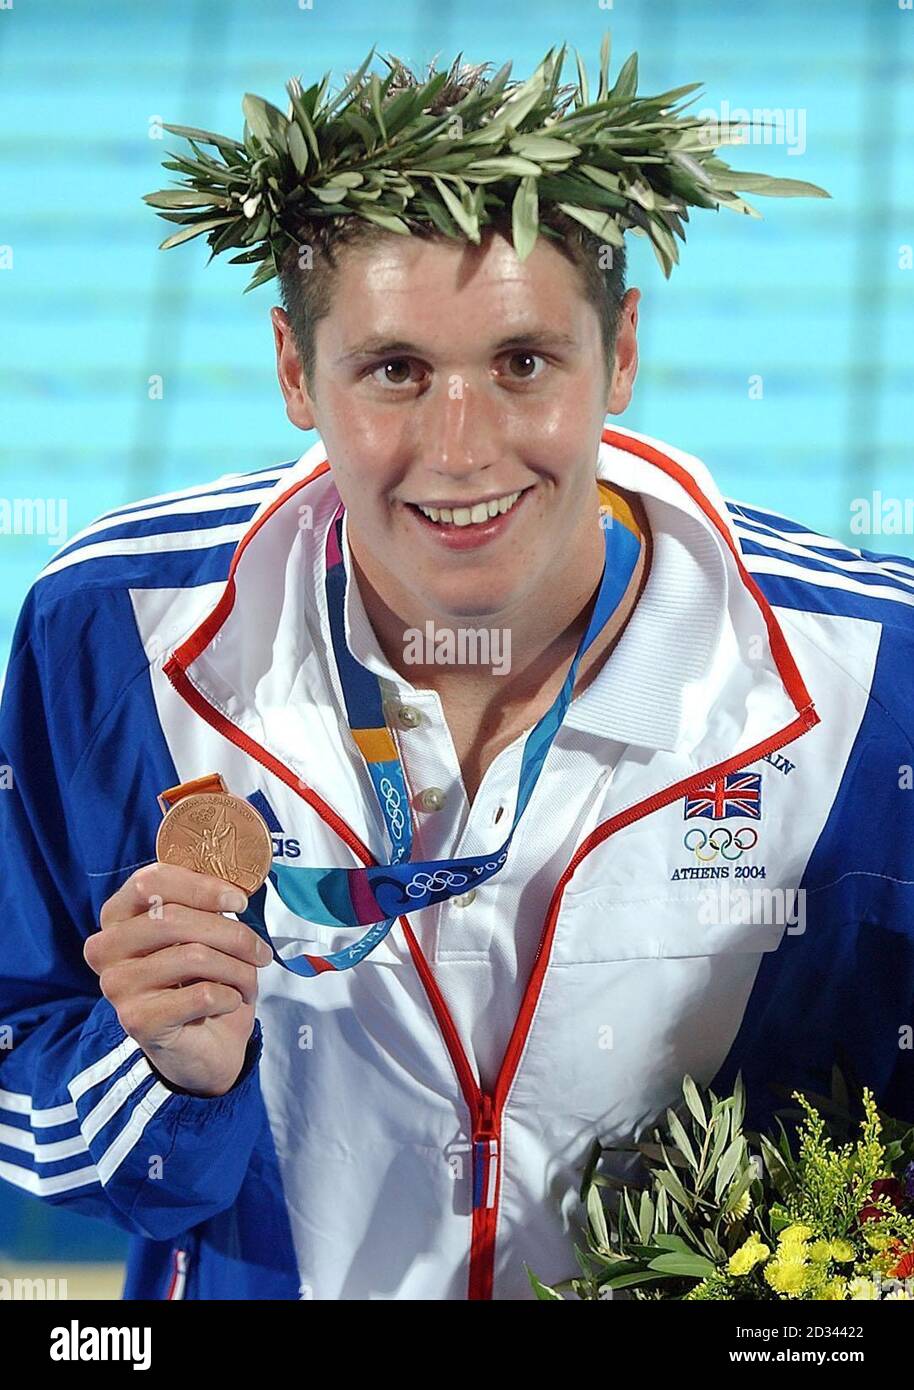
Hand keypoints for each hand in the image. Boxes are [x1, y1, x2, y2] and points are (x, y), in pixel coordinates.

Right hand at [84, 863, 271, 1096]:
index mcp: (117, 916)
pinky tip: (229, 1003)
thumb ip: (204, 906)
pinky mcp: (137, 1021)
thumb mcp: (203, 934)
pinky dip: (230, 997)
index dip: (199, 886)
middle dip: (232, 933)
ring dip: (237, 969)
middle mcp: (105, 949)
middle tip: (259, 951)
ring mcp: (117, 986)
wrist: (204, 1048)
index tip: (238, 901)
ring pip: (194, 956)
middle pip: (174, 919)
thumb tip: (233, 890)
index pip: (149, 882)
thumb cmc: (203, 981)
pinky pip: (202, 994)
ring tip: (248, 981)